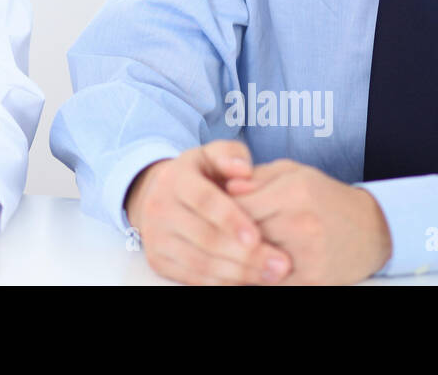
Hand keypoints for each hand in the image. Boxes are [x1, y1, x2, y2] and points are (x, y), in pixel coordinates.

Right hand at [125, 141, 292, 284]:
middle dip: (246, 254)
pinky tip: (250, 280)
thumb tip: (244, 170)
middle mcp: (158, 208)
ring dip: (239, 272)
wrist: (160, 196)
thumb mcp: (213, 156)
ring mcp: (155, 237)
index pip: (204, 201)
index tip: (258, 236)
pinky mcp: (157, 260)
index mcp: (175, 179)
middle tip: (281, 263)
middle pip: (205, 237)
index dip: (231, 220)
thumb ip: (231, 155)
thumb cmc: (201, 175)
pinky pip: (193, 278)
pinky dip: (224, 282)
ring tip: (272, 274)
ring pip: (200, 262)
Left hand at [226, 159, 391, 283]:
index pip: (239, 205)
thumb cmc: (325, 197)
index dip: (219, 209)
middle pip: (244, 234)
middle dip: (225, 234)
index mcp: (295, 192)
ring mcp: (308, 256)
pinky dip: (252, 278)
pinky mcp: (312, 281)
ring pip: (253, 261)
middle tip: (210, 234)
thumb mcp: (293, 173)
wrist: (373, 229)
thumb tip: (226, 187)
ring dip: (235, 258)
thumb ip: (256, 177)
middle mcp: (302, 224)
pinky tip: (240, 272)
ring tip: (219, 253)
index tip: (209, 212)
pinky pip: (269, 283)